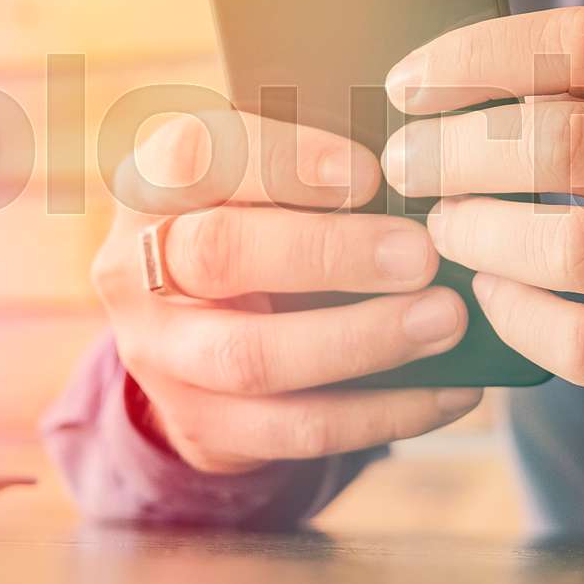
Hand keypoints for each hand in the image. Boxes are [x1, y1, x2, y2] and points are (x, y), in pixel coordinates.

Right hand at [93, 109, 482, 474]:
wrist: (197, 332)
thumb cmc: (257, 224)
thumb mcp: (260, 183)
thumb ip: (315, 172)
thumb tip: (420, 178)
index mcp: (155, 184)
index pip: (198, 154)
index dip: (283, 161)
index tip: (370, 173)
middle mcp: (136, 267)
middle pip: (220, 254)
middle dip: (330, 253)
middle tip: (421, 253)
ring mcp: (162, 355)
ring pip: (253, 357)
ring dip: (362, 340)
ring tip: (445, 319)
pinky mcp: (202, 426)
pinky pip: (296, 429)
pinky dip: (383, 413)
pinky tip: (448, 389)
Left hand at [383, 6, 583, 448]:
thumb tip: (459, 82)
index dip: (479, 57)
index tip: (411, 82)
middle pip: (567, 139)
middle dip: (457, 151)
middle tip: (407, 163)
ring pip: (571, 243)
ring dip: (479, 232)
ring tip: (446, 227)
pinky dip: (519, 315)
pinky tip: (495, 295)